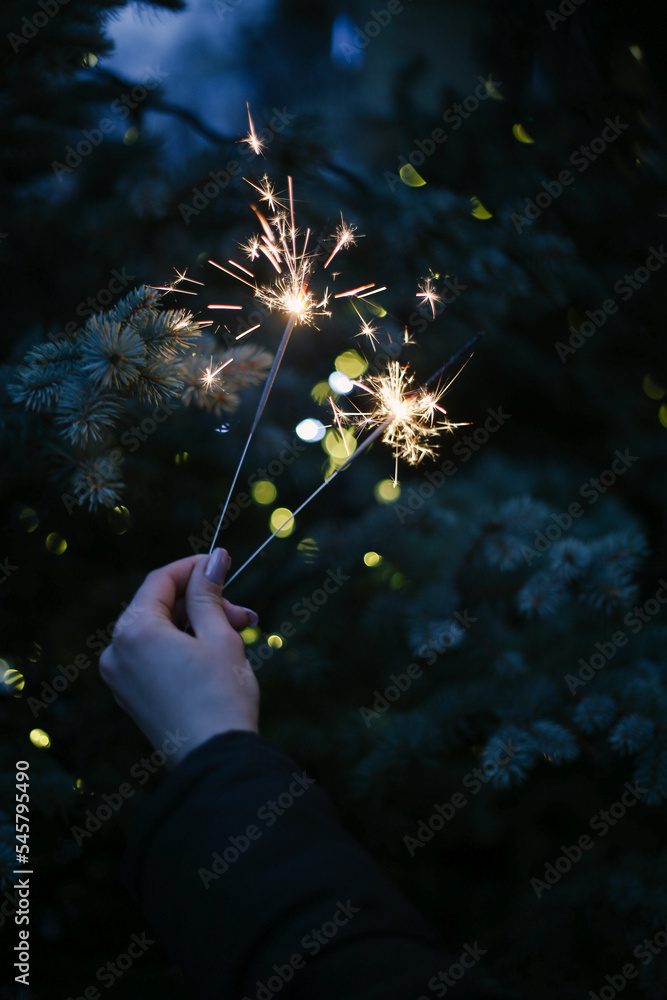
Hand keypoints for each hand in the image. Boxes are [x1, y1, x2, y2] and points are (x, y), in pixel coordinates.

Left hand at [99, 548, 259, 768]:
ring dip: (197, 625)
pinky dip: (182, 646)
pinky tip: (216, 652)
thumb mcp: (219, 635)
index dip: (195, 567)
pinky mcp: (131, 695)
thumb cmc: (220, 695)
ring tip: (239, 633)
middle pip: (159, 606)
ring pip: (159, 631)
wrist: (215, 758)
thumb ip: (209, 593)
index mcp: (133, 631)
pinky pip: (154, 655)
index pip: (161, 580)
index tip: (224, 563)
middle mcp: (117, 651)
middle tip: (243, 613)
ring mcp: (120, 676)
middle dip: (203, 603)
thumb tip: (214, 557)